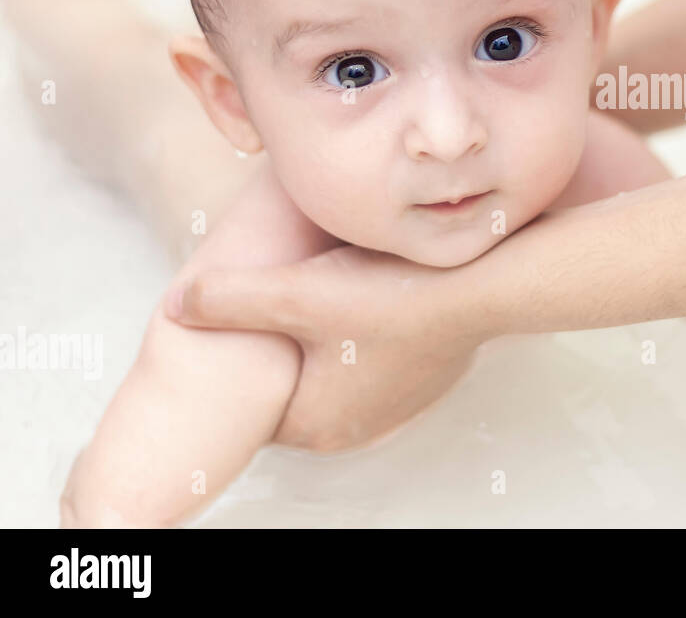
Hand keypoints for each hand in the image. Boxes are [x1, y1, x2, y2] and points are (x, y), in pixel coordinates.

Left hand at [165, 244, 491, 452]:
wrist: (480, 288)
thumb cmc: (389, 298)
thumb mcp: (294, 294)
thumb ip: (227, 299)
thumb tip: (177, 305)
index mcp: (315, 423)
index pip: (255, 404)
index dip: (241, 361)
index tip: (238, 319)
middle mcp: (355, 427)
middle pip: (295, 385)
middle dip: (281, 347)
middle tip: (270, 298)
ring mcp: (395, 404)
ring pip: (335, 370)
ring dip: (323, 337)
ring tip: (315, 288)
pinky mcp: (424, 375)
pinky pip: (374, 357)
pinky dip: (362, 331)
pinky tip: (362, 288)